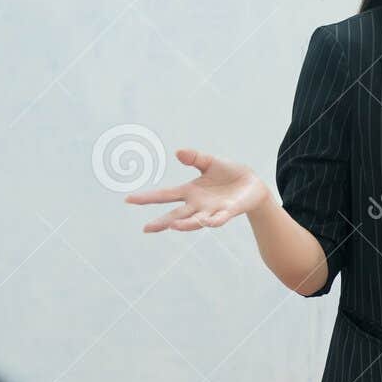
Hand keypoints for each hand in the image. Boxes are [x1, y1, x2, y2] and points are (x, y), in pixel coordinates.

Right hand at [125, 149, 268, 231]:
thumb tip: (178, 152)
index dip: (147, 197)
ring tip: (172, 226)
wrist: (252, 184)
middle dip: (162, 222)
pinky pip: (219, 218)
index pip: (165, 195)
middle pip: (176, 215)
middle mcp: (198, 205)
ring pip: (196, 220)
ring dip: (185, 224)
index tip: (128, 199)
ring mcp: (212, 210)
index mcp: (190, 192)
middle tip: (146, 228)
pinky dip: (212, 221)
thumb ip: (194, 158)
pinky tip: (206, 222)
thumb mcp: (210, 162)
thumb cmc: (229, 173)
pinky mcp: (228, 212)